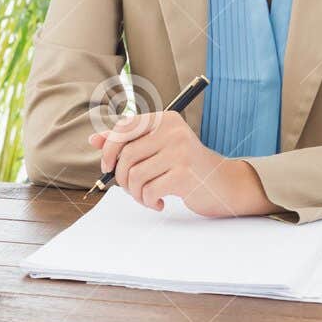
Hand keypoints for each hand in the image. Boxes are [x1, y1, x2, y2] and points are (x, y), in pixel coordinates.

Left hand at [86, 111, 278, 216]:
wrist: (226, 184)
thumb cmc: (187, 166)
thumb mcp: (159, 148)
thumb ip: (128, 142)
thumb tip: (94, 140)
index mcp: (165, 120)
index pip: (123, 128)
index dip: (109, 149)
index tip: (107, 167)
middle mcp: (173, 131)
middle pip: (126, 155)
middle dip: (121, 178)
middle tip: (131, 189)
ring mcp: (180, 152)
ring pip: (135, 175)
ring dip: (135, 193)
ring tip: (146, 197)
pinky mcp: (185, 174)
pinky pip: (148, 190)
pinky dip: (148, 200)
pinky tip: (158, 202)